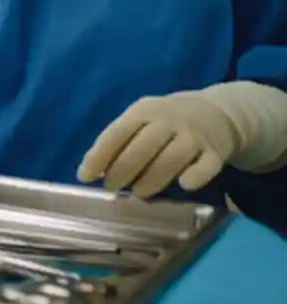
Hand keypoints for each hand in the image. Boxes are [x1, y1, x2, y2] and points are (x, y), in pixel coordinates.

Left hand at [78, 92, 238, 197]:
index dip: (99, 156)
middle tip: (112, 188)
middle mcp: (169, 120)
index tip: (84, 176)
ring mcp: (194, 136)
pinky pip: (205, 166)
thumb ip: (119, 140)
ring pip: (170, 160)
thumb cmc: (166, 121)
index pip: (117, 133)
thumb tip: (92, 170)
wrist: (218, 111)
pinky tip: (183, 185)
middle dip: (122, 171)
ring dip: (151, 180)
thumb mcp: (142, 120)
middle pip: (142, 148)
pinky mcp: (216, 152)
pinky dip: (194, 177)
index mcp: (144, 111)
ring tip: (138, 193)